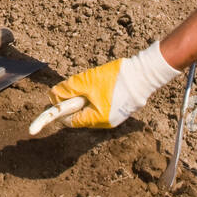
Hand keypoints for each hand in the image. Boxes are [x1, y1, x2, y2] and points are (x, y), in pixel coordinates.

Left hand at [46, 42, 181, 128]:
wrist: (144, 74)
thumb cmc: (116, 79)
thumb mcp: (87, 82)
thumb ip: (68, 89)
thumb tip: (52, 96)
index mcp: (97, 119)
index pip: (70, 121)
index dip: (58, 111)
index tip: (52, 101)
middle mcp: (106, 123)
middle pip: (80, 115)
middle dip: (74, 102)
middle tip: (71, 88)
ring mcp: (115, 116)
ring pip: (91, 109)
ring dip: (85, 97)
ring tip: (90, 82)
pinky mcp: (121, 109)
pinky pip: (101, 105)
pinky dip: (95, 96)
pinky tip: (100, 84)